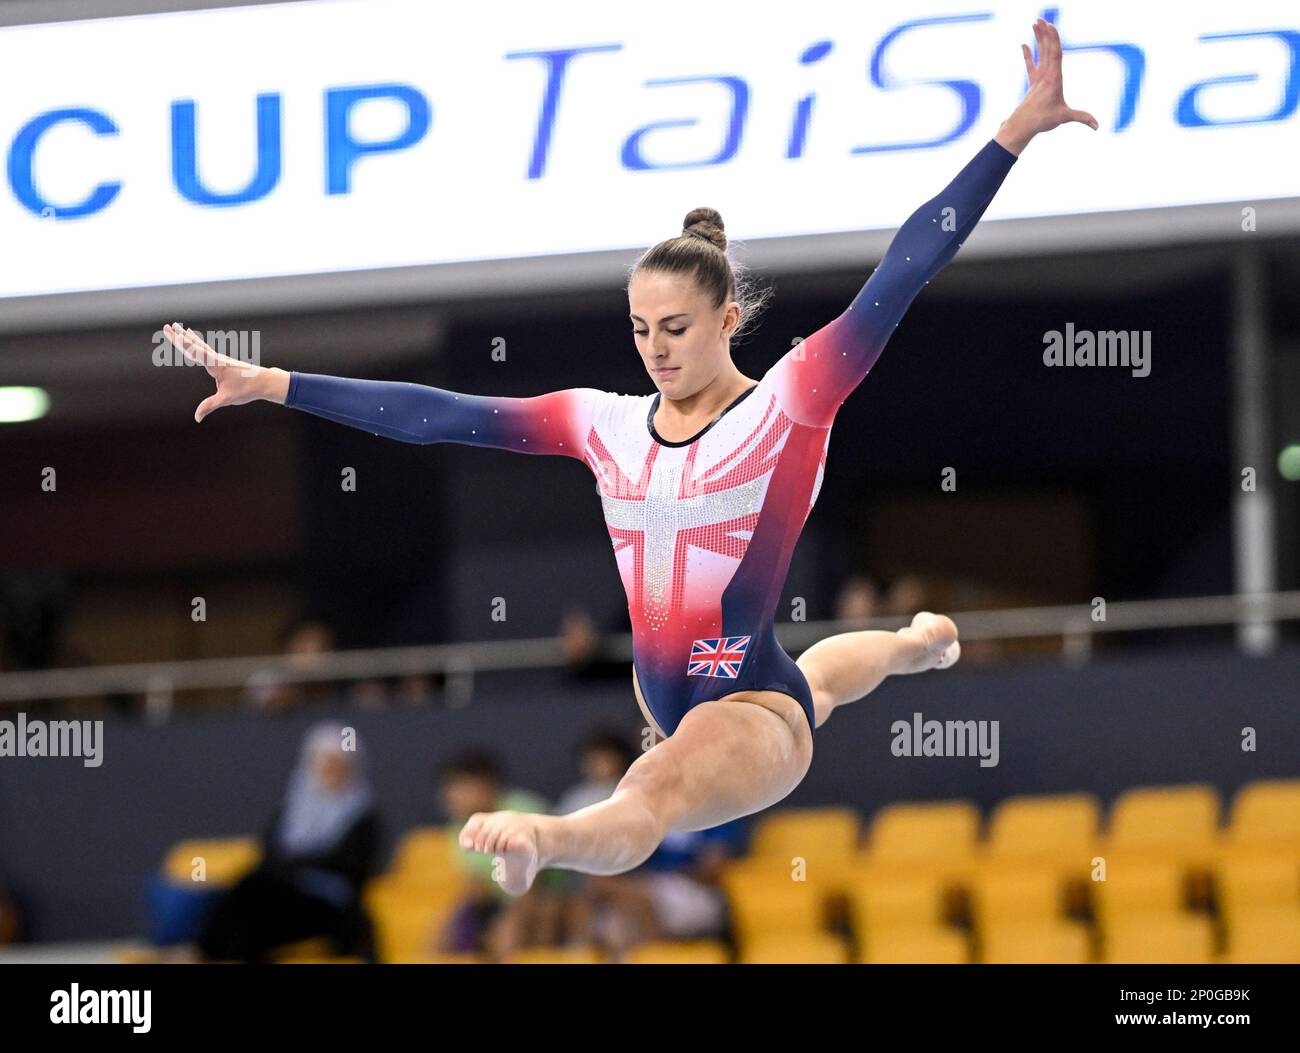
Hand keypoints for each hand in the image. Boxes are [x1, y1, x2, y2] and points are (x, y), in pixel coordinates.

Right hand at [164, 322, 284, 421]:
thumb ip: (210, 406)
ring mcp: (219, 358)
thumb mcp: (227, 399)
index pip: (195, 352)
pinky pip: (205, 350)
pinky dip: (197, 343)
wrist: (264, 381)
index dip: (182, 343)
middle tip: (166, 326)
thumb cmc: (247, 389)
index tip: (173, 333)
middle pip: (194, 345)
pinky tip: (193, 339)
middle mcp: (216, 358)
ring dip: (187, 337)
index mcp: (215, 364)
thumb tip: (197, 418)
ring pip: (199, 345)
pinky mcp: (222, 361)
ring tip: (176, 327)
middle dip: (179, 336)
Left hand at [996, 18, 1097, 154]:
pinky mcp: (1033, 83)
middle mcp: (1045, 75)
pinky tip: (1023, 44)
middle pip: (1046, 50)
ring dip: (1038, 39)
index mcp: (1054, 79)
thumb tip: (1098, 126)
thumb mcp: (1064, 117)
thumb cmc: (1043, 121)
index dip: (1053, 39)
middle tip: (1041, 19)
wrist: (1022, 126)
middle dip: (1044, 34)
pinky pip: (1030, 65)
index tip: (1050, 26)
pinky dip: (1027, 55)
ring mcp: (1038, 78)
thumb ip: (1082, 118)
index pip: (1055, 54)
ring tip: (1036, 23)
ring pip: (1039, 54)